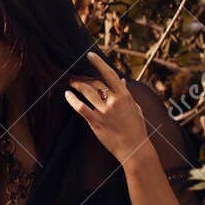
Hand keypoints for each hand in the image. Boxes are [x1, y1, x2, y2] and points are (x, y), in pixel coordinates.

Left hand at [65, 53, 153, 167]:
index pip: (110, 74)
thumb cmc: (136, 129)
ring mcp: (104, 112)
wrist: (134, 148)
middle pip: (95, 83)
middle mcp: (113, 101)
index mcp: (125, 96)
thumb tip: (121, 81)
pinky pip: (81, 108)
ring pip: (87, 92)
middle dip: (84, 77)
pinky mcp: (95, 122)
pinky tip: (67, 95)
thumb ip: (126, 94)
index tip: (90, 55)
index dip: (99, 63)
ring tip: (71, 81)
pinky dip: (72, 100)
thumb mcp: (135, 108)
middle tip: (77, 75)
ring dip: (77, 85)